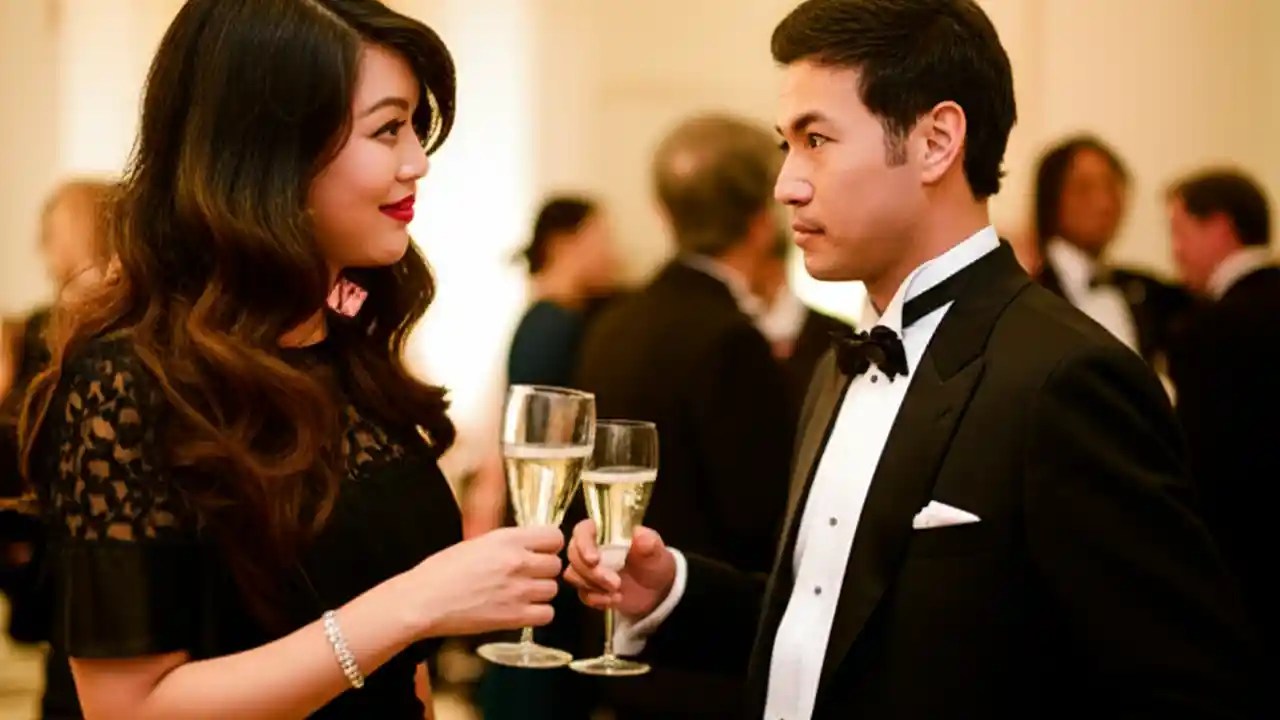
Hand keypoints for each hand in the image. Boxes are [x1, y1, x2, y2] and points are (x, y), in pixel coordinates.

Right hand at [403, 526, 563, 638]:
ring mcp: (518, 590)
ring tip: (521, 594)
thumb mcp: (477, 544)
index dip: (550, 546)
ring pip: (552, 589)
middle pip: (555, 565)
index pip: (554, 536)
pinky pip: (547, 614)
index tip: (542, 552)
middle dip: (544, 571)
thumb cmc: (441, 572)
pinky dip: (538, 614)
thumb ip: (507, 544)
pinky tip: (522, 610)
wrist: (423, 601)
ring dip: (540, 592)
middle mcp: (517, 562)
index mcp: (507, 539)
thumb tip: (528, 547)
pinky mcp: (514, 617)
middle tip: (527, 576)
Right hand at [564, 519, 674, 617]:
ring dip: (593, 586)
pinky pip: (581, 593)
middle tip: (615, 583)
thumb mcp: (656, 553)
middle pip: (574, 554)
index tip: (594, 560)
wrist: (657, 591)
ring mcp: (588, 568)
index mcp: (606, 532)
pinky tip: (613, 601)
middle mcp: (592, 547)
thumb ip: (649, 543)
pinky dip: (596, 599)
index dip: (583, 544)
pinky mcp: (588, 587)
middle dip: (591, 572)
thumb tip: (640, 535)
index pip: (583, 530)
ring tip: (617, 592)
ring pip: (573, 574)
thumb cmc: (654, 563)